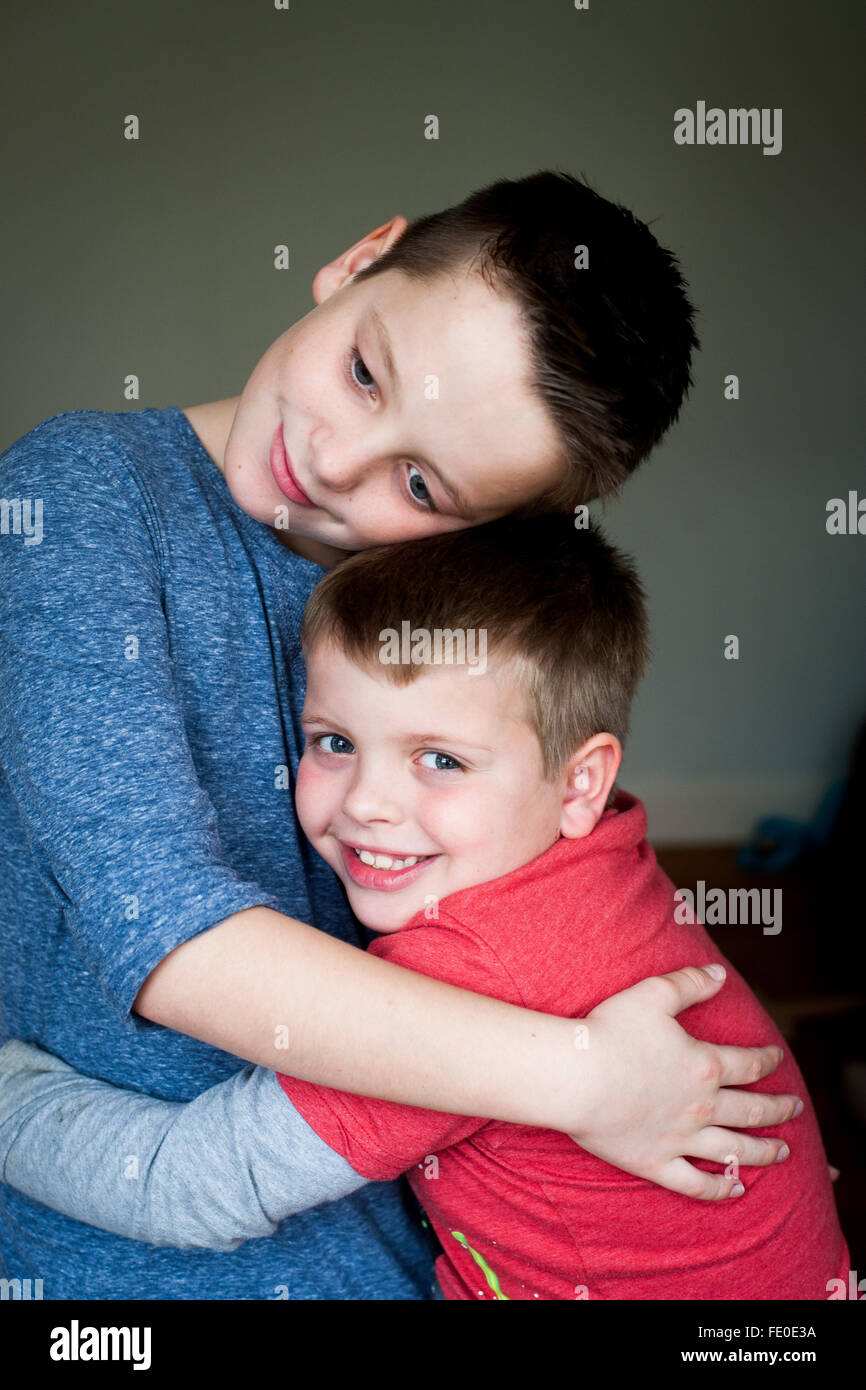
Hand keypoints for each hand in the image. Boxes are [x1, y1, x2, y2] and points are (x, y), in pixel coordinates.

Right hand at [569, 965, 800, 1200]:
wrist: (574, 1077)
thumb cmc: (609, 1032)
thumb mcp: (653, 995)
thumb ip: (690, 984)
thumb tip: (719, 974)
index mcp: (705, 1065)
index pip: (750, 1065)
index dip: (768, 1060)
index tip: (778, 1058)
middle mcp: (702, 1106)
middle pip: (752, 1111)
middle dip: (779, 1109)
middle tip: (796, 1108)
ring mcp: (681, 1139)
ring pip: (735, 1150)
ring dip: (764, 1151)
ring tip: (783, 1153)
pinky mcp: (657, 1163)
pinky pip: (697, 1183)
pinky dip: (721, 1189)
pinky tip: (736, 1189)